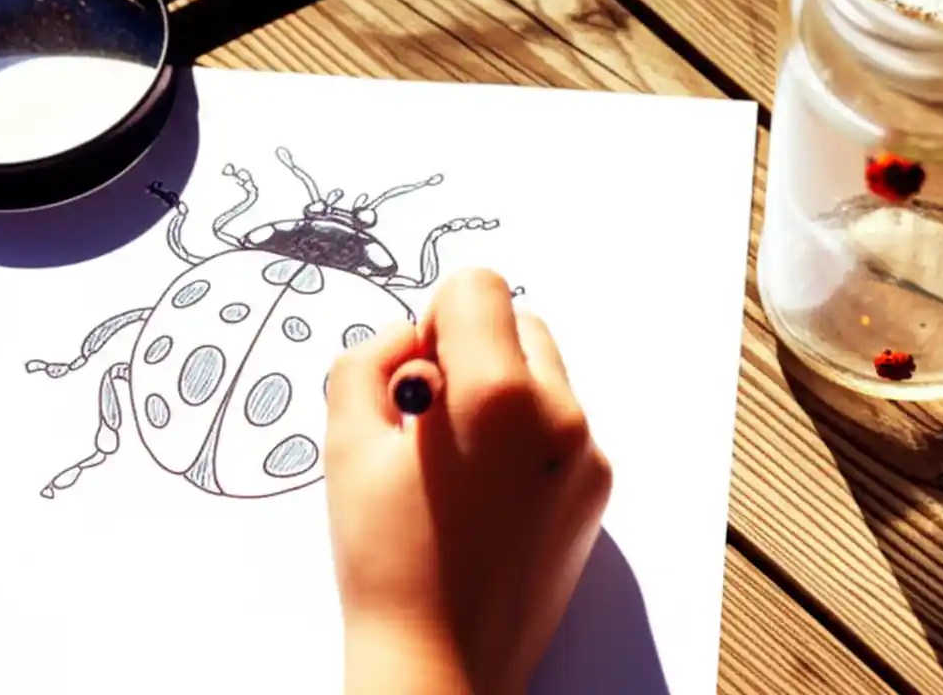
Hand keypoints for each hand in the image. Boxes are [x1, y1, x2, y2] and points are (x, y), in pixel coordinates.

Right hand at [324, 269, 612, 694]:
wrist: (442, 664)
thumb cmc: (386, 563)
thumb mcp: (345, 445)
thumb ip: (369, 361)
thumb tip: (409, 339)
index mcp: (499, 396)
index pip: (478, 286)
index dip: (432, 317)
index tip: (416, 377)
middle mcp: (560, 417)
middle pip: (519, 322)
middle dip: (470, 350)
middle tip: (429, 419)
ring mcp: (588, 456)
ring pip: (545, 373)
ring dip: (500, 389)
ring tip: (457, 459)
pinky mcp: (597, 490)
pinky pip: (561, 425)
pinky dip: (525, 433)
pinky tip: (487, 491)